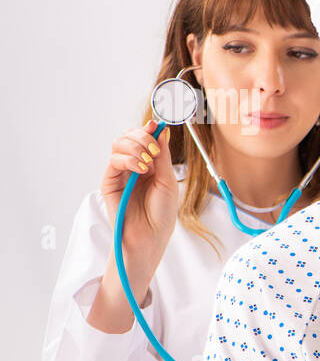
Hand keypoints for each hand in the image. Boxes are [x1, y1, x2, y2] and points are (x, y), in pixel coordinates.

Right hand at [100, 120, 178, 270]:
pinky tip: (141, 169)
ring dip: (135, 147)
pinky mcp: (109, 181)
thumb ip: (163, 156)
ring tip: (148, 163)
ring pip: (118, 144)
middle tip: (153, 149)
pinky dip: (128, 159)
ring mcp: (120, 173)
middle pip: (128, 136)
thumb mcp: (168, 181)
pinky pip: (114, 160)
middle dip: (141, 136)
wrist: (150, 236)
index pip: (143, 138)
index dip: (148, 129)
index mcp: (149, 164)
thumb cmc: (161, 213)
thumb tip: (161, 131)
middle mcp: (133, 165)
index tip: (156, 124)